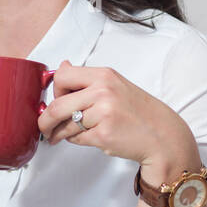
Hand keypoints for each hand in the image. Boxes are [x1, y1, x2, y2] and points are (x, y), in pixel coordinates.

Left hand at [38, 61, 200, 183]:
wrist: (162, 135)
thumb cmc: (139, 112)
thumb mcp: (115, 84)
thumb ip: (87, 79)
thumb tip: (61, 66)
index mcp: (104, 75)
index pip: (62, 77)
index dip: (54, 92)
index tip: (55, 100)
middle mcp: (103, 91)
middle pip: (56, 105)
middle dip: (45, 120)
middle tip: (44, 126)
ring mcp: (103, 114)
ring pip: (65, 125)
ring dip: (59, 133)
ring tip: (60, 136)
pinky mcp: (103, 135)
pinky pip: (76, 139)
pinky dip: (75, 140)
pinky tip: (85, 138)